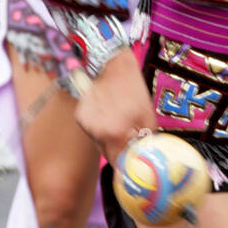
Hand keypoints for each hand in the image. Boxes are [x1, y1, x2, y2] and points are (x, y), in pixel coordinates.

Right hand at [73, 49, 157, 163]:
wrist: (109, 62)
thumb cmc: (131, 86)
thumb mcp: (147, 114)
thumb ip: (145, 139)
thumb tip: (145, 156)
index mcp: (117, 133)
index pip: (120, 164)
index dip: (128, 165)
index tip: (134, 162)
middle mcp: (99, 133)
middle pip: (110, 155)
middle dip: (121, 149)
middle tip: (130, 136)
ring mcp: (87, 126)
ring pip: (101, 143)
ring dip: (111, 138)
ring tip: (118, 118)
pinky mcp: (80, 118)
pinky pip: (92, 131)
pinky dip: (100, 127)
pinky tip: (107, 112)